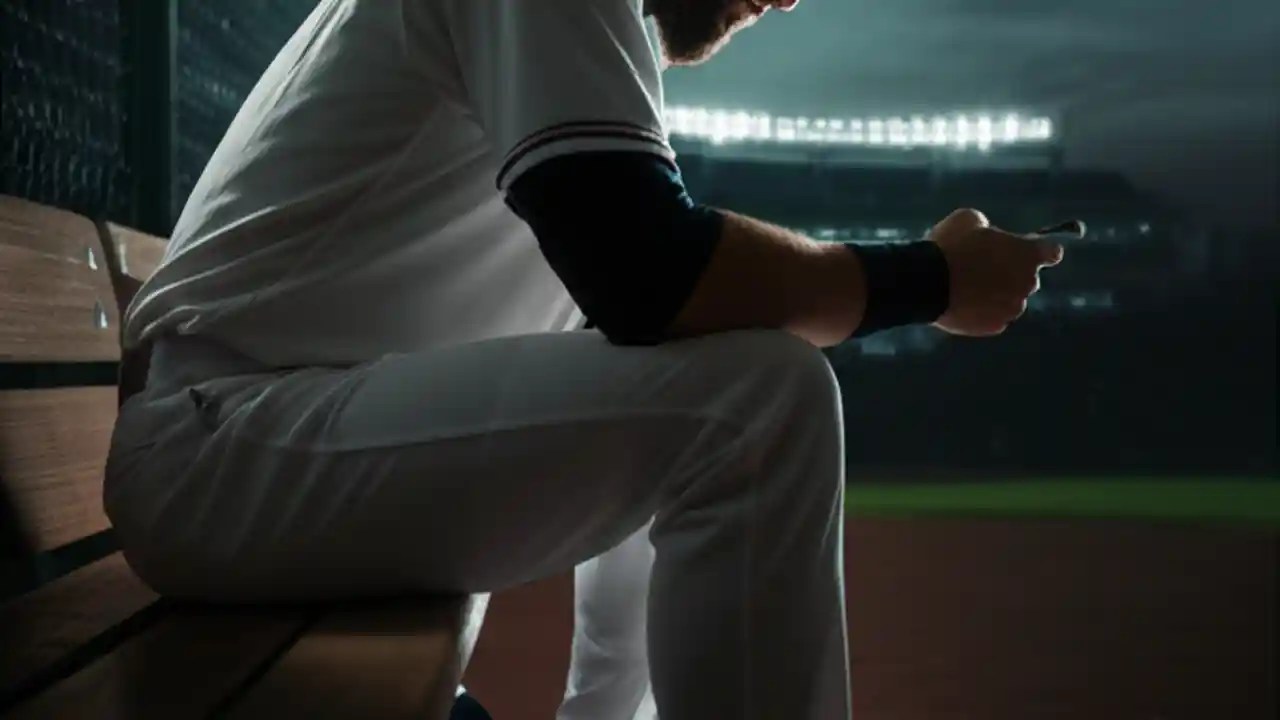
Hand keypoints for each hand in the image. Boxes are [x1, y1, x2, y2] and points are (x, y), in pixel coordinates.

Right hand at [928, 208, 1064, 336]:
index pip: (1052, 252)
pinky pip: (995, 317)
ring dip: (998, 294)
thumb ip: (986, 227)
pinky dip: (984, 312)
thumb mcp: (967, 220)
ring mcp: (1012, 308)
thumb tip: (984, 232)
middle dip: (1012, 273)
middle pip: (1028, 278)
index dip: (1042, 251)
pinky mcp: (995, 327)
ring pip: (1011, 300)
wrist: (926, 284)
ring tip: (969, 288)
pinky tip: (964, 303)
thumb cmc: (948, 247)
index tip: (1030, 250)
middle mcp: (1027, 283)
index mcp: (1027, 254)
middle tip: (983, 267)